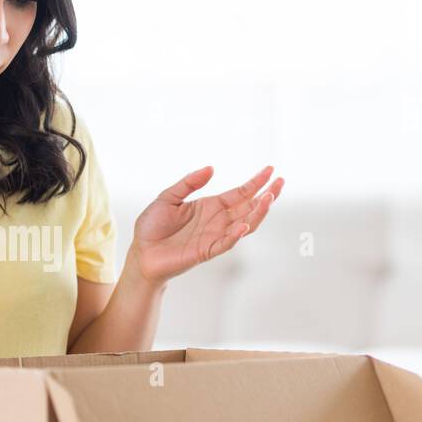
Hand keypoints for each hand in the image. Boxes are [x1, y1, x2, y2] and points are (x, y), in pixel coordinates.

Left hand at [131, 165, 283, 285]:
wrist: (141, 253)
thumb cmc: (153, 227)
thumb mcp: (168, 197)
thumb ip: (189, 183)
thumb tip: (211, 168)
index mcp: (210, 206)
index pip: (239, 193)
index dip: (255, 182)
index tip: (270, 170)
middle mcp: (217, 220)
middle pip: (248, 207)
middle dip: (265, 195)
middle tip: (280, 182)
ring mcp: (214, 236)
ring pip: (244, 224)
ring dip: (257, 213)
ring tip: (269, 198)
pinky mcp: (206, 251)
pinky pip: (225, 243)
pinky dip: (236, 235)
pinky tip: (244, 224)